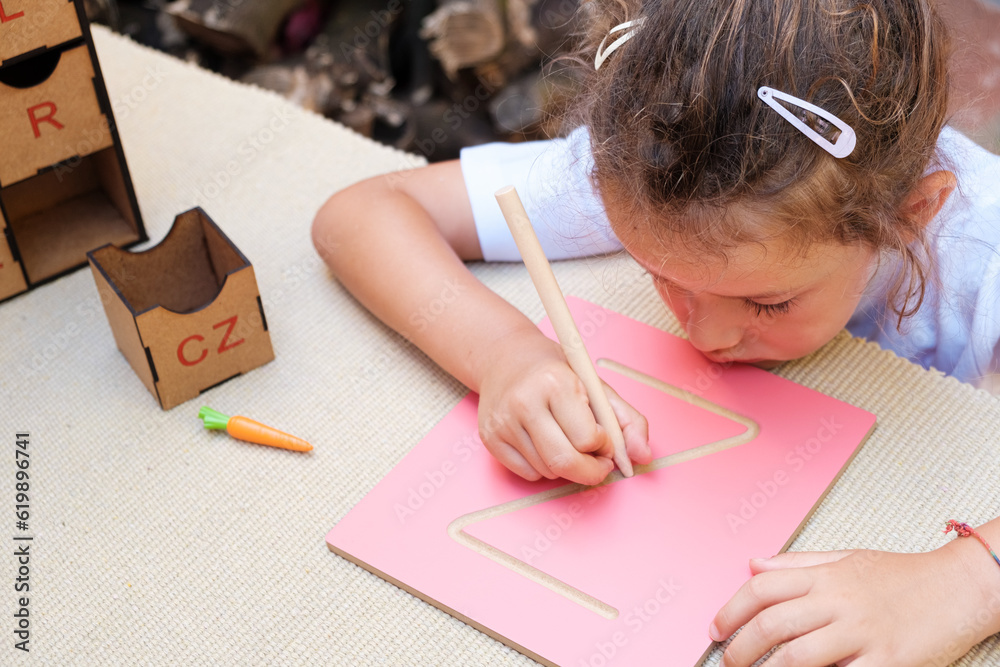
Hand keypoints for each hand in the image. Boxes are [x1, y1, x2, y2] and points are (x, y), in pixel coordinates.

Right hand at [476, 329, 650, 484]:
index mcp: (556, 383)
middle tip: (599, 463)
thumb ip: (628, 421)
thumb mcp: (596, 386)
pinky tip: (543, 443)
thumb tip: (643, 456)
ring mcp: (503, 422)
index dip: (604, 446)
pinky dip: (543, 467)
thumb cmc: (555, 372)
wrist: (505, 358)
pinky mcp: (489, 438)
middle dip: (591, 472)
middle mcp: (524, 402)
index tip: (604, 439)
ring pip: (548, 471)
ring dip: (566, 466)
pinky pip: (528, 474)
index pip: (588, 439)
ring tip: (566, 440)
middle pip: (565, 463)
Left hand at [710, 545, 997, 665]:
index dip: (730, 609)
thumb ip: (798, 563)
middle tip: (728, 661)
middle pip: (772, 623)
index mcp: (825, 575)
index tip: (715, 629)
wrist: (960, 586)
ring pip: (798, 654)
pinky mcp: (887, 659)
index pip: (761, 588)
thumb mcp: (847, 557)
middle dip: (741, 647)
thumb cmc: (903, 575)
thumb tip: (754, 563)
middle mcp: (838, 600)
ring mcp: (861, 631)